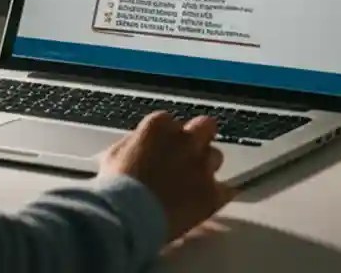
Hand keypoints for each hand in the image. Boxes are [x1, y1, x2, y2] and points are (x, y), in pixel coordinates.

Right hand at [100, 111, 235, 241]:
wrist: (128, 217)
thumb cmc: (116, 189)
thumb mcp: (114, 155)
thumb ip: (134, 143)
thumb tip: (139, 145)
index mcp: (159, 126)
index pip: (171, 122)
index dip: (167, 137)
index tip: (162, 148)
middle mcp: (185, 140)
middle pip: (205, 127)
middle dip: (199, 137)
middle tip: (190, 153)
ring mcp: (201, 166)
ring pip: (216, 156)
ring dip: (205, 167)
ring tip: (190, 184)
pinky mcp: (212, 192)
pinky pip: (226, 189)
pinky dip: (217, 194)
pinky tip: (205, 201)